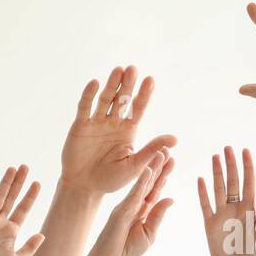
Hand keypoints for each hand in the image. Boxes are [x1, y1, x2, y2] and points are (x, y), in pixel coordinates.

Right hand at [0, 166, 45, 255]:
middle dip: (19, 183)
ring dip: (6, 183)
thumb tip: (42, 235)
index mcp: (11, 230)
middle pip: (11, 198)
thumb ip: (30, 247)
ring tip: (13, 168)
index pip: (23, 209)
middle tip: (25, 166)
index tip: (37, 183)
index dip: (30, 196)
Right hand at [59, 66, 176, 195]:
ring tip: (118, 70)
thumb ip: (151, 150)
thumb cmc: (111, 179)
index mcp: (129, 130)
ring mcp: (97, 122)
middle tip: (133, 69)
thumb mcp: (135, 165)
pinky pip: (85, 107)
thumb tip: (175, 139)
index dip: (144, 94)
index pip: (138, 108)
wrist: (85, 187)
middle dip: (128, 85)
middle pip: (122, 99)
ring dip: (111, 85)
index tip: (150, 80)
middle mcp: (114, 122)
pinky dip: (89, 95)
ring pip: (105, 100)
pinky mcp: (80, 125)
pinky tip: (95, 83)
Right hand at [81, 150, 173, 255]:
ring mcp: (127, 206)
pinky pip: (134, 195)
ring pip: (142, 184)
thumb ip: (158, 216)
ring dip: (152, 168)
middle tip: (167, 148)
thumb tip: (171, 198)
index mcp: (143, 210)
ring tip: (160, 152)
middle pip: (150, 182)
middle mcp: (135, 205)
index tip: (172, 159)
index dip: (164, 175)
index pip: (155, 189)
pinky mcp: (120, 212)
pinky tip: (147, 170)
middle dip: (159, 166)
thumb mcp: (149, 233)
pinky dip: (141, 182)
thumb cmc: (127, 251)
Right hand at [197, 146, 255, 255]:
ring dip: (217, 173)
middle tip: (228, 148)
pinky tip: (201, 179)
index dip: (247, 167)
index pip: (249, 182)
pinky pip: (205, 205)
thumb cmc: (254, 255)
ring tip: (215, 157)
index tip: (245, 151)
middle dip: (231, 165)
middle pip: (232, 181)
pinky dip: (203, 192)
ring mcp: (222, 215)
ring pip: (218, 189)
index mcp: (250, 208)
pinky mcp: (210, 224)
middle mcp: (236, 208)